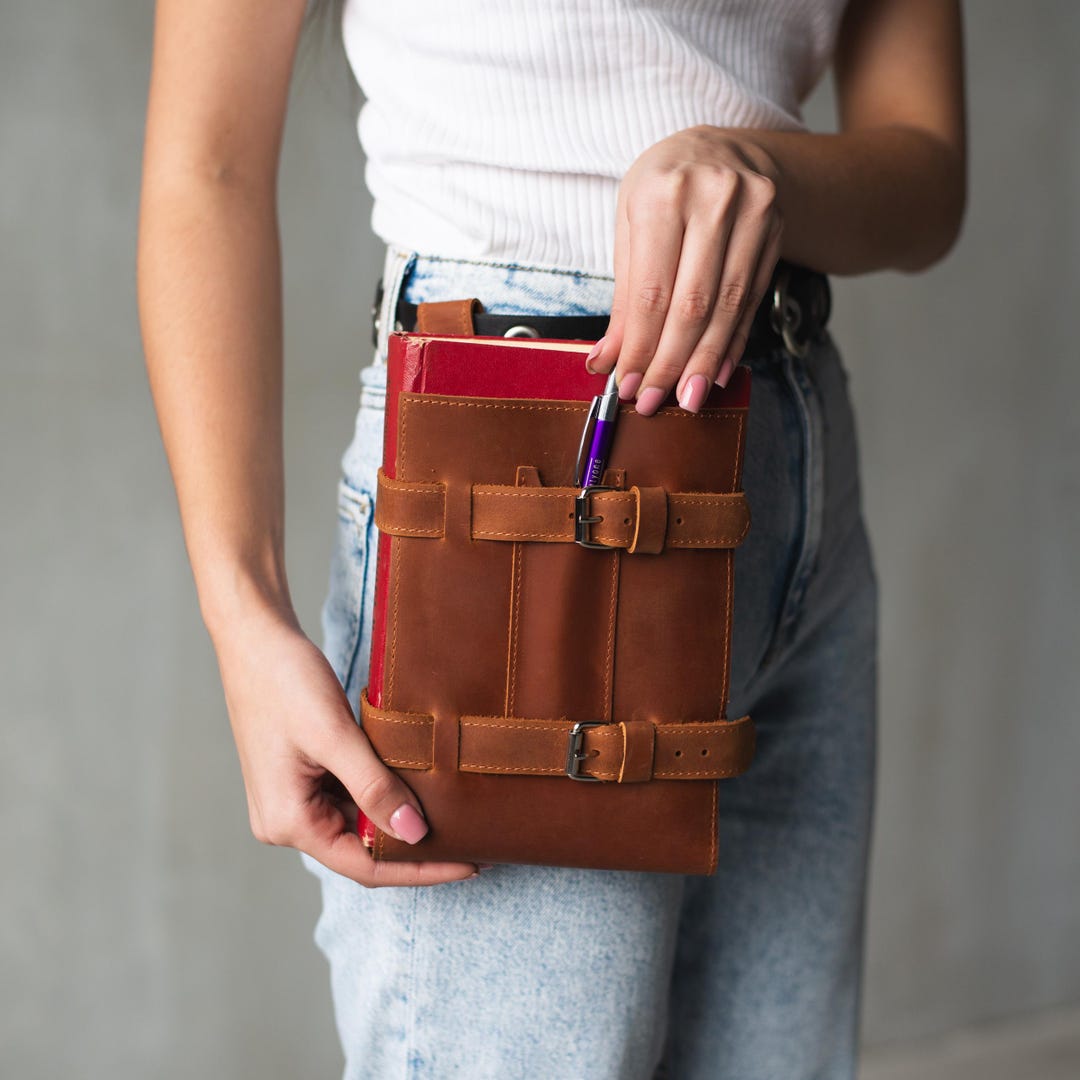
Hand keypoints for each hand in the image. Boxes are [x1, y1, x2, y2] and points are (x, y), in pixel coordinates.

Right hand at [212, 606, 480, 886]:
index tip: (469, 863)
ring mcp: (293, 798)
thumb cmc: (284, 680)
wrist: (254, 637)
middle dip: (414, 846)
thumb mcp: (335, 735)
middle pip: (361, 848)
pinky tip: (419, 785)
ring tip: (454, 816)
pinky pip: (349, 795)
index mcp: (288, 822)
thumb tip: (415, 834)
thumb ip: (375, 786)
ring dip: (400, 817)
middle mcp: (286, 820)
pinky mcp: (303, 775)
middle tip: (472, 840)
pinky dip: (383, 792)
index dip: (418, 868)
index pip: (364, 864)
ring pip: (359, 821)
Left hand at [586, 125, 783, 414]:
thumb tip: (609, 359)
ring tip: (688, 398)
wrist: (725, 148)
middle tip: (655, 401)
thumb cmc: (665, 186)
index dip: (641, 347)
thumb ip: (624, 294)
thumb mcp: (630, 224)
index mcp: (663, 193)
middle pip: (692, 304)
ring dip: (705, 361)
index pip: (652, 292)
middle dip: (671, 362)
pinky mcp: (776, 231)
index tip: (628, 384)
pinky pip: (752, 300)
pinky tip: (717, 370)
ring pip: (728, 307)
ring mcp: (753, 213)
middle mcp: (714, 199)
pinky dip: (732, 341)